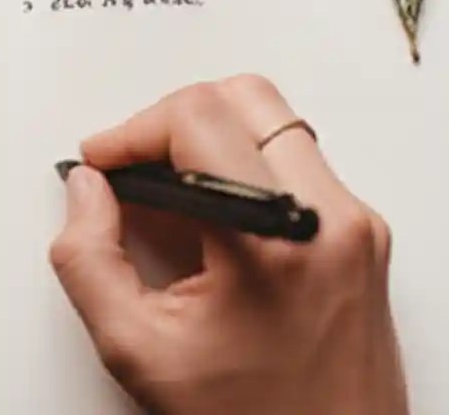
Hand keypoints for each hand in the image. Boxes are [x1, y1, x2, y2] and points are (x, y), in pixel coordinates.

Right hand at [50, 76, 406, 414]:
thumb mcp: (139, 350)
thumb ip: (89, 259)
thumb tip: (86, 193)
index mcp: (275, 239)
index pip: (198, 118)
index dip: (132, 131)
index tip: (102, 162)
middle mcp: (330, 218)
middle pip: (246, 99)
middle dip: (173, 121)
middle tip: (133, 168)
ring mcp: (356, 225)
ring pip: (275, 124)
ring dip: (210, 142)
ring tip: (169, 200)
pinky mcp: (363, 237)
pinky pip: (298, 165)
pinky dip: (244, 170)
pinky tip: (210, 223)